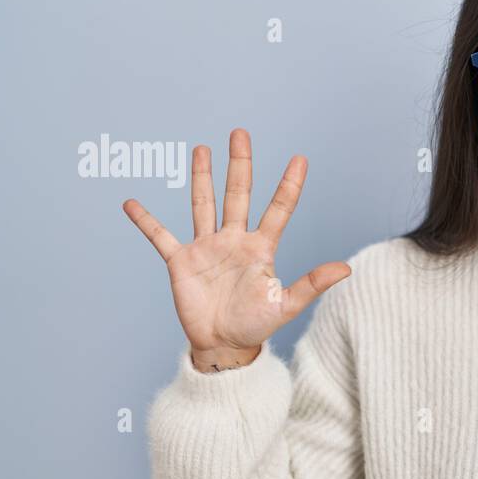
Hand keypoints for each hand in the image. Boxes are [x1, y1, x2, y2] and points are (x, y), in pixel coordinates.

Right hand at [124, 128, 351, 369]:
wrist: (224, 345)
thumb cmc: (256, 325)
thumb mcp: (286, 304)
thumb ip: (312, 283)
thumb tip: (346, 268)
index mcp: (261, 248)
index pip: (278, 209)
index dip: (289, 185)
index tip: (300, 158)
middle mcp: (234, 240)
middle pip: (238, 194)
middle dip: (239, 164)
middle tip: (240, 132)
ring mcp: (207, 248)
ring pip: (204, 204)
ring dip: (202, 178)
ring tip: (202, 149)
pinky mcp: (181, 261)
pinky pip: (161, 236)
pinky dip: (146, 221)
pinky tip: (131, 203)